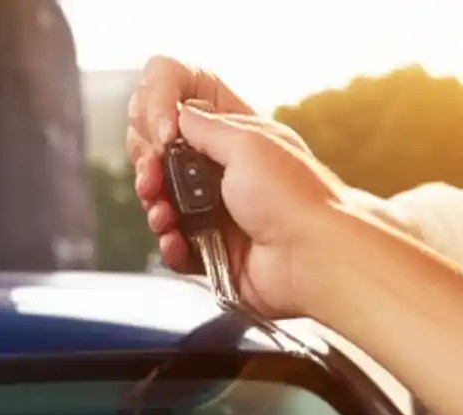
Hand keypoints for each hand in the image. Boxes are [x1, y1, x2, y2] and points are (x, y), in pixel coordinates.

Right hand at [163, 104, 341, 317]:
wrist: (312, 258)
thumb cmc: (293, 198)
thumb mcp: (247, 142)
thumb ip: (205, 126)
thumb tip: (178, 114)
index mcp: (237, 136)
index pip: (186, 110)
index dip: (163, 116)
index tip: (160, 131)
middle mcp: (226, 171)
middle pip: (165, 159)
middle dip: (150, 166)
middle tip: (152, 175)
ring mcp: (219, 212)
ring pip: (165, 204)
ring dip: (156, 207)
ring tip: (163, 213)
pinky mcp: (214, 250)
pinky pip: (177, 245)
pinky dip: (171, 244)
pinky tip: (177, 241)